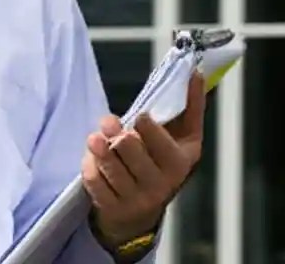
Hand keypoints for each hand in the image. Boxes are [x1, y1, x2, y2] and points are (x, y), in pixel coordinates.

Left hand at [82, 72, 205, 246]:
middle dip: (114, 130)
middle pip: (129, 147)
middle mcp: (160, 185)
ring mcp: (136, 200)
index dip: (145, 125)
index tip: (139, 117)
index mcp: (180, 163)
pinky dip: (89, 165)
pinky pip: (93, 180)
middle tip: (108, 122)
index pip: (158, 139)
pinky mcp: (112, 208)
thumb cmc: (163, 163)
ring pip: (109, 164)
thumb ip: (190, 106)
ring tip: (95, 138)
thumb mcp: (184, 138)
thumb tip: (196, 73)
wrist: (143, 210)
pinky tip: (92, 158)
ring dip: (97, 146)